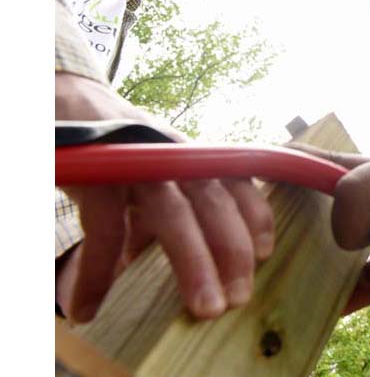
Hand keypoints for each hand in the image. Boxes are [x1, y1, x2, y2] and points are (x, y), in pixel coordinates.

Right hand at [55, 72, 274, 322]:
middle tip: (240, 298)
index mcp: (191, 155)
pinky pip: (105, 227)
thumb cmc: (115, 149)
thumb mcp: (153, 174)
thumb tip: (180, 261)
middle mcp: (172, 152)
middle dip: (232, 250)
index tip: (265, 253)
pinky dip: (97, 272)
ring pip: (173, 213)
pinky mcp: (97, 169)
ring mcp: (137, 159)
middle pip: (213, 200)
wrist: (62, 102)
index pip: (237, 178)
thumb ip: (170, 207)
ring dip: (193, 263)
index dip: (255, 214)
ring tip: (204, 309)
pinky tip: (86, 306)